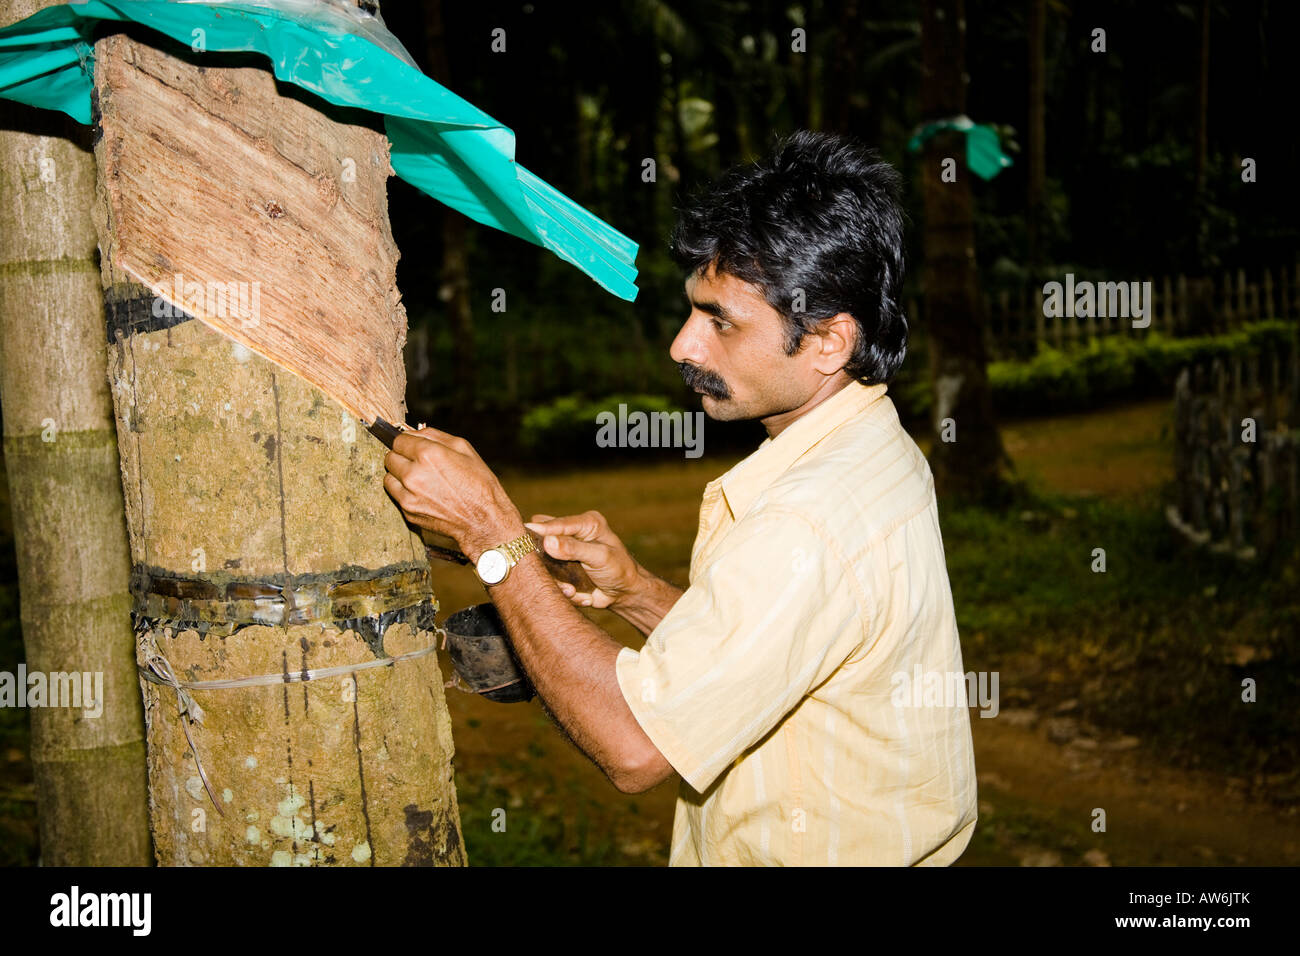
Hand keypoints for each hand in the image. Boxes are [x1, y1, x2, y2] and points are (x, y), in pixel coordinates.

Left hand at [383, 426, 522, 560]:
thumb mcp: (463, 448)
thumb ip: (434, 435)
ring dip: (399, 475)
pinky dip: (405, 492)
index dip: (407, 442)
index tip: (412, 447)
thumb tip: (413, 432)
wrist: (483, 519)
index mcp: (428, 454)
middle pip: (389, 457)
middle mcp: (413, 474)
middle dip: (402, 457)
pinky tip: (424, 493)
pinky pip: (396, 495)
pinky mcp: (407, 511)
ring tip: (419, 479)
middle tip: (418, 463)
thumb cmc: (478, 483)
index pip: (398, 441)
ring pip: (388, 477)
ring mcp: (408, 495)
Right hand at [524, 511, 641, 609]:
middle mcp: (573, 534)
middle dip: (546, 560)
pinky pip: (550, 577)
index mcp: (586, 523)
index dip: (541, 529)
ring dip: (556, 579)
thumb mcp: (600, 557)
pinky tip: (577, 593)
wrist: (625, 594)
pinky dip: (562, 588)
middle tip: (551, 572)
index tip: (525, 534)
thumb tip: (548, 542)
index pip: (557, 523)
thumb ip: (574, 549)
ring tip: (572, 590)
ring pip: (543, 562)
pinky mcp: (561, 569)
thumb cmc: (619, 569)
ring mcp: (564, 552)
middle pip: (543, 539)